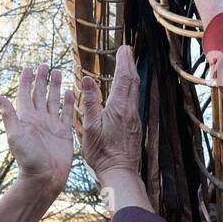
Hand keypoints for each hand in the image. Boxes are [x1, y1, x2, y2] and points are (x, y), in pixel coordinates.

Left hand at [0, 63, 75, 195]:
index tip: (28, 67)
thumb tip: (0, 96)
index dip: (26, 80)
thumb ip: (10, 116)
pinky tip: (70, 92)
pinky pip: (67, 113)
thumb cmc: (28, 159)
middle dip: (42, 79)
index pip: (25, 94)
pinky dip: (69, 102)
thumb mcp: (16, 136)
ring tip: (58, 72)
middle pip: (40, 93)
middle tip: (44, 65)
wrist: (44, 177)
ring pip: (54, 100)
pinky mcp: (64, 132)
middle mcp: (38, 119)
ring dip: (55, 86)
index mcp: (26, 118)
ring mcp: (52, 125)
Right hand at [79, 45, 142, 182]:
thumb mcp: (90, 128)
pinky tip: (128, 90)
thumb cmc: (102, 154)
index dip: (123, 62)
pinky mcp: (135, 126)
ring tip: (129, 64)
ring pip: (136, 91)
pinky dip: (132, 88)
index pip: (123, 79)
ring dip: (132, 75)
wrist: (120, 173)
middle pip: (133, 81)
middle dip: (130, 64)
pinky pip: (135, 100)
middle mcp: (130, 111)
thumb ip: (89, 103)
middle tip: (127, 50)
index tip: (123, 48)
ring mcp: (135, 118)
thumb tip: (86, 79)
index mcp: (118, 108)